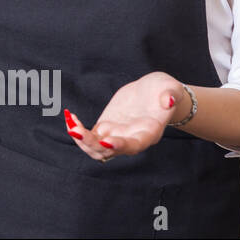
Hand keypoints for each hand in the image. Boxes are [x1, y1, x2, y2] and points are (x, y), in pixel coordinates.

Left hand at [64, 71, 185, 161]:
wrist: (154, 92)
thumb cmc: (165, 90)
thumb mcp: (170, 88)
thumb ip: (170, 95)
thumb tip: (167, 101)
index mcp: (149, 132)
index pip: (134, 145)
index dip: (120, 145)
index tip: (106, 140)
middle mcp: (131, 138)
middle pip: (109, 151)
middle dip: (91, 144)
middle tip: (75, 129)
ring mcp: (116, 135)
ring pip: (95, 148)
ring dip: (81, 140)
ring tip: (70, 123)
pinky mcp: (106, 127)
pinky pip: (89, 136)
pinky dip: (77, 130)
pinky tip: (69, 116)